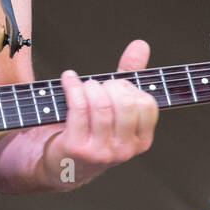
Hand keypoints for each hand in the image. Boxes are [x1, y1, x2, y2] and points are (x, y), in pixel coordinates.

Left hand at [49, 40, 158, 186]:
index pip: (147, 105)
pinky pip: (78, 108)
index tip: (115, 86)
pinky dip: (72, 86)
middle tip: (98, 86)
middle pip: (125, 103)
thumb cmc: (93, 130)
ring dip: (89, 86)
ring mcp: (102, 152)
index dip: (129, 88)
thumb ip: (130, 76)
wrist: (63, 164)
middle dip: (110, 86)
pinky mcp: (78, 148)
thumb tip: (141, 45)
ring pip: (102, 105)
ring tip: (83, 85)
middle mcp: (125, 150)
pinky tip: (68, 79)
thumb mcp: (115, 108)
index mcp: (141, 142)